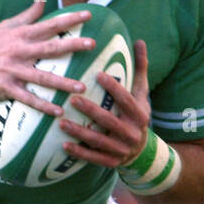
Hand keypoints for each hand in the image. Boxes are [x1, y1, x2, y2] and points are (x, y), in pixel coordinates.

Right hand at [0, 0, 96, 116]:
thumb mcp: (6, 25)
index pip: (49, 24)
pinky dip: (43, 105)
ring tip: (80, 87)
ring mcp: (14, 71)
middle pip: (50, 48)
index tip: (87, 15)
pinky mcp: (7, 88)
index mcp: (22, 35)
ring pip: (42, 77)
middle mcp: (20, 52)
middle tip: (91, 44)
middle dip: (72, 46)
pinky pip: (28, 98)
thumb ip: (27, 15)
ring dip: (62, 82)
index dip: (69, 19)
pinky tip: (57, 111)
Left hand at [59, 39, 150, 168]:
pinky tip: (63, 145)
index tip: (98, 74)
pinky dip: (79, 152)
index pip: (127, 100)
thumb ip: (139, 69)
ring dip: (79, 132)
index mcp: (140, 115)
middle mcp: (132, 133)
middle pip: (110, 120)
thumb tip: (139, 41)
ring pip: (99, 141)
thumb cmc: (136, 115)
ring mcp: (121, 150)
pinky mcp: (111, 162)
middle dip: (91, 110)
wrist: (142, 152)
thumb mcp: (142, 94)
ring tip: (62, 122)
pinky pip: (93, 158)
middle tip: (72, 98)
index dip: (114, 88)